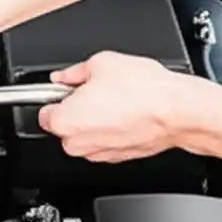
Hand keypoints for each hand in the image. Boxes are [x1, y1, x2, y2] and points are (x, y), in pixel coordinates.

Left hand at [38, 51, 217, 161]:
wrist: (177, 111)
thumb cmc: (143, 90)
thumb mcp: (101, 63)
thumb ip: (74, 72)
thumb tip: (64, 76)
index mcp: (64, 121)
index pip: (45, 112)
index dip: (58, 97)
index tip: (69, 90)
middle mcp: (77, 143)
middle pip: (64, 126)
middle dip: (76, 109)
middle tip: (96, 92)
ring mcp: (98, 153)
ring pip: (85, 136)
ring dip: (94, 121)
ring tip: (116, 101)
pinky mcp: (117, 158)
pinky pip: (105, 142)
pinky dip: (111, 130)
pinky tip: (126, 114)